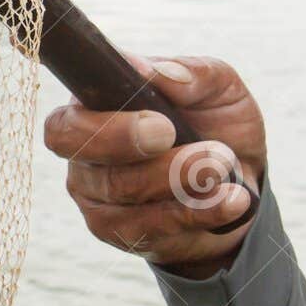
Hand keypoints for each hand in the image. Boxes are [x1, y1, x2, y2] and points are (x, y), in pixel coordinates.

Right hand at [43, 57, 266, 275]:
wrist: (241, 182)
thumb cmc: (217, 124)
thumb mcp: (219, 88)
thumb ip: (191, 72)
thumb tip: (152, 71)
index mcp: (92, 110)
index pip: (64, 122)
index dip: (104, 124)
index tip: (161, 121)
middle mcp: (83, 156)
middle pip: (82, 157)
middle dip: (133, 147)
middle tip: (187, 142)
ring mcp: (98, 199)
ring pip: (123, 191)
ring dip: (181, 177)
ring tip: (225, 164)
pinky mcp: (124, 233)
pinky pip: (151, 227)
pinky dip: (198, 212)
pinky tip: (231, 199)